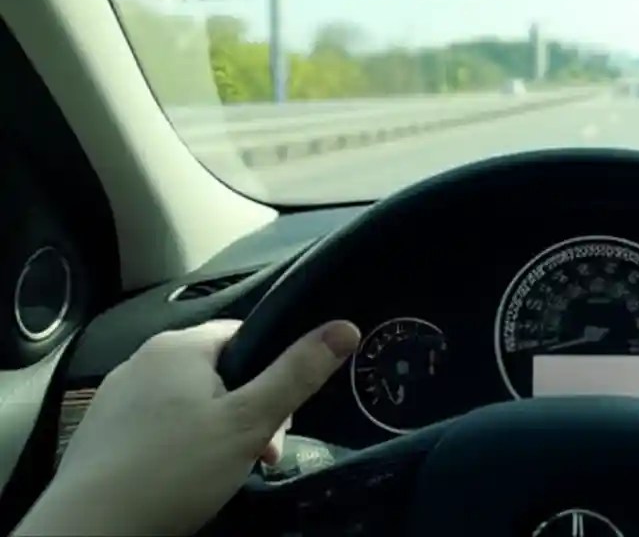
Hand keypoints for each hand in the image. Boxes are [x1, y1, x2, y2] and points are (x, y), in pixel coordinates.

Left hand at [16, 319, 360, 535]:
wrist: (90, 530)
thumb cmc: (176, 469)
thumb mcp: (250, 422)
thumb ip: (297, 373)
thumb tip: (345, 326)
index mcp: (179, 345)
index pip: (246, 334)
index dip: (276, 371)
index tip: (285, 417)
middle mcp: (143, 359)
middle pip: (220, 372)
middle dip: (250, 411)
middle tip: (262, 455)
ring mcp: (117, 396)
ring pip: (190, 402)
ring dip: (220, 431)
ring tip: (226, 472)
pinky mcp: (102, 432)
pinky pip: (159, 426)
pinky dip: (182, 446)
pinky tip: (186, 479)